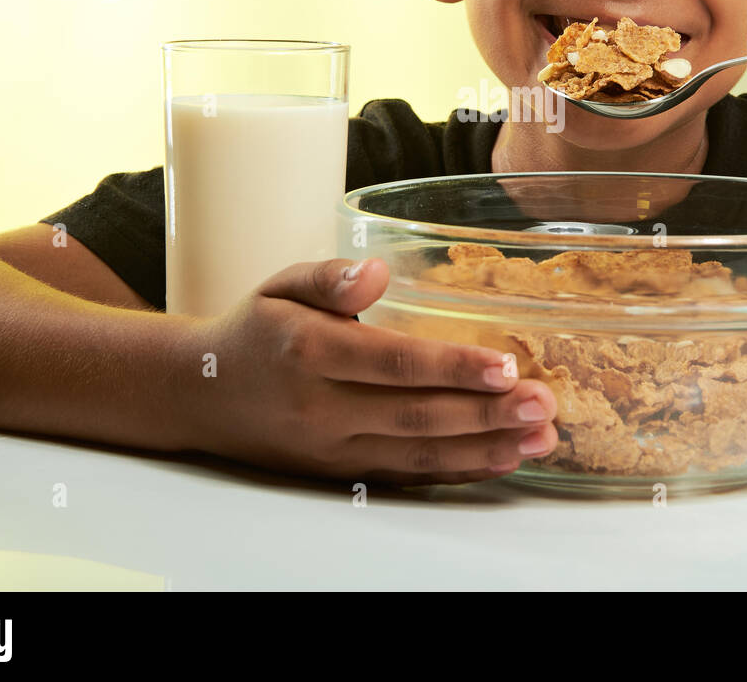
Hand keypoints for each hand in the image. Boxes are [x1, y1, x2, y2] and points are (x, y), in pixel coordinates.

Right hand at [182, 257, 558, 484]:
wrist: (203, 396)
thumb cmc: (255, 331)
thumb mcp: (280, 285)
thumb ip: (329, 277)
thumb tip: (375, 269)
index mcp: (310, 353)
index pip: (394, 363)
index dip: (453, 366)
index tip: (505, 365)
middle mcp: (322, 409)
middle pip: (417, 416)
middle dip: (488, 413)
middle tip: (544, 404)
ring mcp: (333, 450)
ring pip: (419, 453)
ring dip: (486, 448)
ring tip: (540, 437)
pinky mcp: (343, 474)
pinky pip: (407, 476)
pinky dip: (457, 471)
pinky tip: (501, 460)